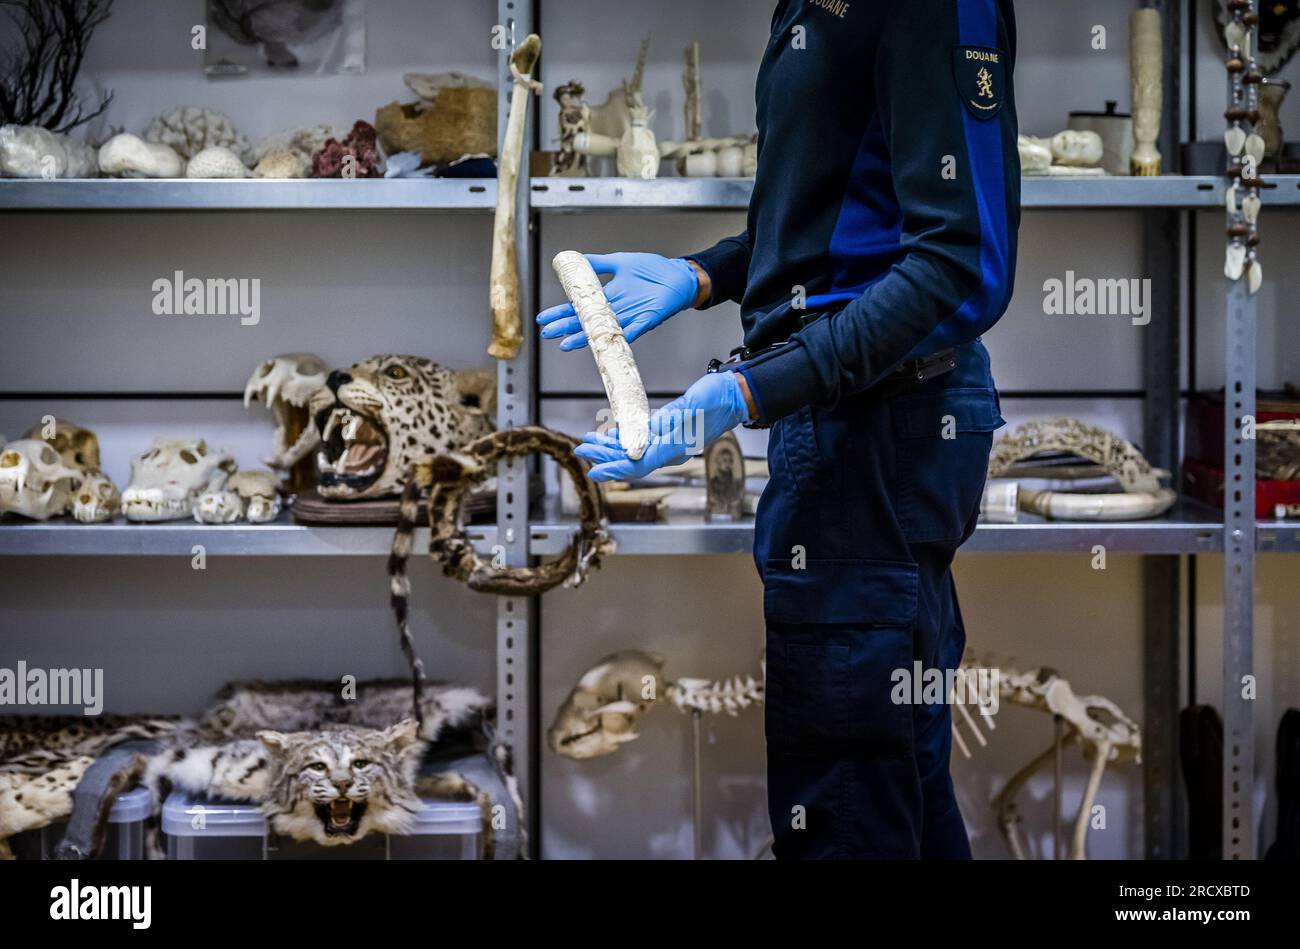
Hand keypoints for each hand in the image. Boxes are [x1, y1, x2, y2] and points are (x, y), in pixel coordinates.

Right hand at [537, 252, 699, 350]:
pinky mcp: (647, 319)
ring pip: (603, 329)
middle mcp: (616, 309)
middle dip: (566, 327)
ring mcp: (630, 316)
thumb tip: (574, 258)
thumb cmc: (652, 270)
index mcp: (608, 296)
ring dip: (585, 337)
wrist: (677, 275)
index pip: (580, 307)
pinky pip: (632, 331)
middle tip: (548, 334)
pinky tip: (604, 342)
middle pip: (586, 320)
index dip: (561, 313)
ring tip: (567, 344)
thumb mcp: (619, 262)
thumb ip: (597, 263)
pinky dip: (619, 336)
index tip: (544, 319)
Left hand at [574, 371, 750, 481]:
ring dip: (611, 446)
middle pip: (630, 458)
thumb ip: (667, 422)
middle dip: (604, 456)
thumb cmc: (718, 398)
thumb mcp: (692, 407)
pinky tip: (613, 432)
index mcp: (674, 446)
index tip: (594, 470)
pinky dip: (625, 436)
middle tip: (581, 450)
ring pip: (634, 449)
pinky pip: (643, 438)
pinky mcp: (671, 429)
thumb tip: (640, 438)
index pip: (637, 464)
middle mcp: (670, 448)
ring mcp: (671, 440)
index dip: (613, 468)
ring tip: (590, 441)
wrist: (737, 394)